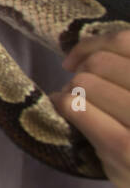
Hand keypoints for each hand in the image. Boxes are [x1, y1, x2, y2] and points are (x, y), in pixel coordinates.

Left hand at [55, 29, 129, 187]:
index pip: (128, 41)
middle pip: (103, 61)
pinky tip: (63, 110)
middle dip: (82, 71)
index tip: (78, 57)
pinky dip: (63, 104)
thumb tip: (94, 50)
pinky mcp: (125, 147)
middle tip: (76, 88)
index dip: (96, 43)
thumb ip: (128, 80)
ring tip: (72, 103)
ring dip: (71, 89)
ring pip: (87, 82)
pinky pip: (78, 107)